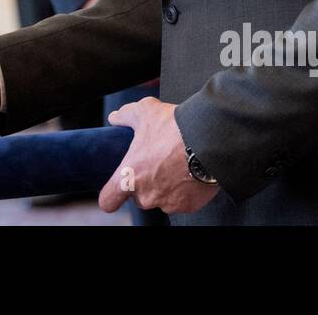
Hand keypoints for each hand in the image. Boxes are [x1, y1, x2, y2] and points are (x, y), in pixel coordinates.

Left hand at [99, 98, 219, 215]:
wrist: (210, 139)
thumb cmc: (174, 127)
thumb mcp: (144, 112)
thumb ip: (125, 116)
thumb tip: (115, 117)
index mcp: (130, 176)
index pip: (108, 201)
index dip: (111, 195)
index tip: (116, 189)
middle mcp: (147, 195)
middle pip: (138, 197)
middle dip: (144, 183)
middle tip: (156, 163)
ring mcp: (168, 203)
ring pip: (160, 199)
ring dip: (164, 186)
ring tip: (175, 164)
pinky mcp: (189, 206)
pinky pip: (181, 201)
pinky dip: (184, 190)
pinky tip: (189, 172)